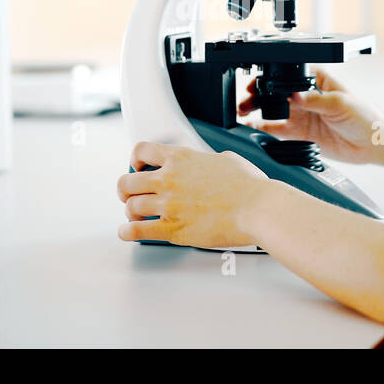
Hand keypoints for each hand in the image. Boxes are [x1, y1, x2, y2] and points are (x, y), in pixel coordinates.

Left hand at [117, 141, 277, 248]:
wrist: (257, 208)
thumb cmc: (249, 186)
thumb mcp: (227, 159)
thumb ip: (208, 160)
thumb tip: (209, 163)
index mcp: (181, 159)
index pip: (141, 151)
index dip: (135, 160)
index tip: (137, 167)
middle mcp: (169, 180)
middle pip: (128, 182)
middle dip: (126, 190)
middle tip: (130, 195)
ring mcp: (169, 205)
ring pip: (131, 206)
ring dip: (130, 211)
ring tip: (134, 215)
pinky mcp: (173, 229)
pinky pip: (138, 230)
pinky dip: (127, 232)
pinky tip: (127, 232)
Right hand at [237, 68, 383, 163]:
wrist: (374, 144)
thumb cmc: (365, 116)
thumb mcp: (341, 103)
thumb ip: (316, 100)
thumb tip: (295, 97)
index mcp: (316, 80)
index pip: (288, 74)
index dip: (271, 76)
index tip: (259, 83)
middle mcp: (305, 96)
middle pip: (275, 92)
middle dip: (259, 94)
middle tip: (247, 100)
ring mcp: (302, 114)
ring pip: (272, 110)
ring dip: (257, 111)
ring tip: (242, 113)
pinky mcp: (300, 133)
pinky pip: (277, 130)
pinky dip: (264, 129)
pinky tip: (252, 128)